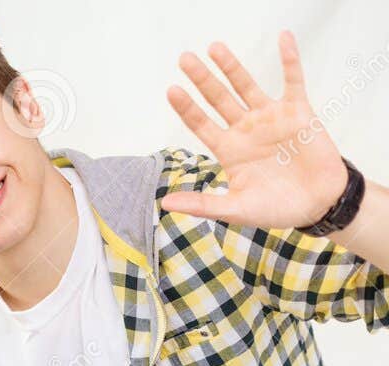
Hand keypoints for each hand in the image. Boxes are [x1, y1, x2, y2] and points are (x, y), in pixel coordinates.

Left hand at [162, 32, 348, 228]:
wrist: (318, 204)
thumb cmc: (276, 208)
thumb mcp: (235, 209)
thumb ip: (202, 204)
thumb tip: (165, 203)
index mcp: (228, 150)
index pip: (200, 124)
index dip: (186, 107)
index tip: (171, 89)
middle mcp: (245, 129)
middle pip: (218, 99)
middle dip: (202, 79)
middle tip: (184, 58)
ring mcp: (270, 118)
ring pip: (247, 86)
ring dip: (231, 67)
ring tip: (214, 47)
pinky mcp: (299, 112)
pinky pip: (293, 80)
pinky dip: (289, 59)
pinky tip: (283, 38)